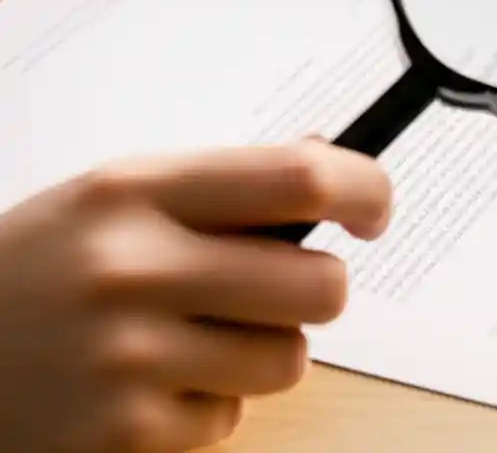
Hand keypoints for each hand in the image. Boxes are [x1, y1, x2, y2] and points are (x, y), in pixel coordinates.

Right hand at [0, 140, 391, 452]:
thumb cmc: (37, 272)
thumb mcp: (111, 202)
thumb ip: (218, 186)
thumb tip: (325, 156)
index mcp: (136, 192)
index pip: (298, 177)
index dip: (365, 192)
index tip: (375, 213)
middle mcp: (133, 268)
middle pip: (319, 285)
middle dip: (313, 293)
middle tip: (269, 293)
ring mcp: (126, 357)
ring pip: (288, 360)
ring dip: (258, 355)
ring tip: (185, 342)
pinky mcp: (122, 433)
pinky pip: (231, 420)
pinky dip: (203, 409)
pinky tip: (143, 388)